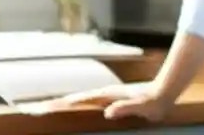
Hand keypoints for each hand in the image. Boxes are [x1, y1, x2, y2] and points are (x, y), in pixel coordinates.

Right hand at [55, 82, 170, 120]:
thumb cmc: (153, 101)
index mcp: (108, 95)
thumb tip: (107, 112)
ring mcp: (107, 95)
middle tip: (39, 106)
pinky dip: (78, 103)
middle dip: (58, 102)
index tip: (48, 105)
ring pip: (82, 98)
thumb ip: (125, 108)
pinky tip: (76, 107)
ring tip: (51, 106)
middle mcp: (104, 93)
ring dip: (66, 102)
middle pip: (76, 98)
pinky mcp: (111, 99)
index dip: (65, 103)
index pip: (81, 99)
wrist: (164, 91)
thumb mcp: (140, 107)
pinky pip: (90, 101)